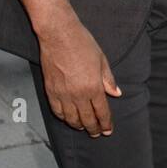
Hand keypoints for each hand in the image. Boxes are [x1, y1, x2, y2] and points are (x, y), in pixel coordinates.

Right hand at [38, 18, 121, 136]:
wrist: (58, 34)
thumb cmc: (81, 43)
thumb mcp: (101, 60)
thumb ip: (108, 80)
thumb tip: (116, 93)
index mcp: (93, 87)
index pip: (102, 112)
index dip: (106, 123)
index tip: (108, 130)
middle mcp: (78, 94)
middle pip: (87, 119)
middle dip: (94, 129)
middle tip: (97, 133)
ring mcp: (63, 94)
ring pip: (71, 119)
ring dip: (78, 125)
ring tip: (83, 127)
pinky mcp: (50, 90)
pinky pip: (57, 111)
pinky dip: (63, 118)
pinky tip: (67, 118)